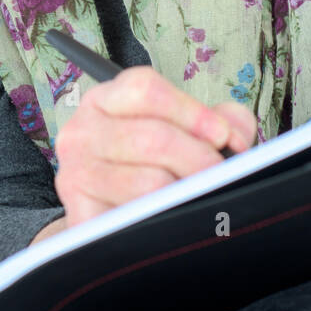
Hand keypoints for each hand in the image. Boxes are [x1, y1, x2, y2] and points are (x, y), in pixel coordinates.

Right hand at [53, 66, 256, 227]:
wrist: (114, 221)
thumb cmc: (153, 170)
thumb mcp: (184, 134)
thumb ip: (219, 121)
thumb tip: (235, 134)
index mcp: (105, 100)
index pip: (146, 89)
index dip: (193, 112)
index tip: (223, 135)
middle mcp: (81, 131)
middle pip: (153, 137)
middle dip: (200, 159)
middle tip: (221, 175)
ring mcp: (76, 173)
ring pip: (150, 182)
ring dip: (186, 193)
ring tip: (195, 198)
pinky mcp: (79, 213)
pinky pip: (136, 217)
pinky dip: (166, 220)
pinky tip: (173, 219)